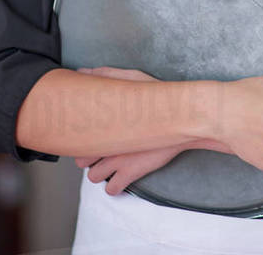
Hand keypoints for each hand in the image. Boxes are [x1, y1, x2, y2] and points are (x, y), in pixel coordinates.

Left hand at [72, 66, 231, 190]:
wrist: (185, 117)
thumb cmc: (160, 95)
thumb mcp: (133, 78)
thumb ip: (106, 75)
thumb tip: (82, 72)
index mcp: (103, 123)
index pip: (77, 138)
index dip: (82, 139)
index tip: (92, 135)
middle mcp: (106, 144)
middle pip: (82, 160)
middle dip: (90, 157)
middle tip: (103, 150)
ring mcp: (118, 160)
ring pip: (94, 177)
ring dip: (101, 173)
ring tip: (112, 164)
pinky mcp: (131, 173)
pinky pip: (112, 189)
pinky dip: (114, 187)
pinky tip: (121, 178)